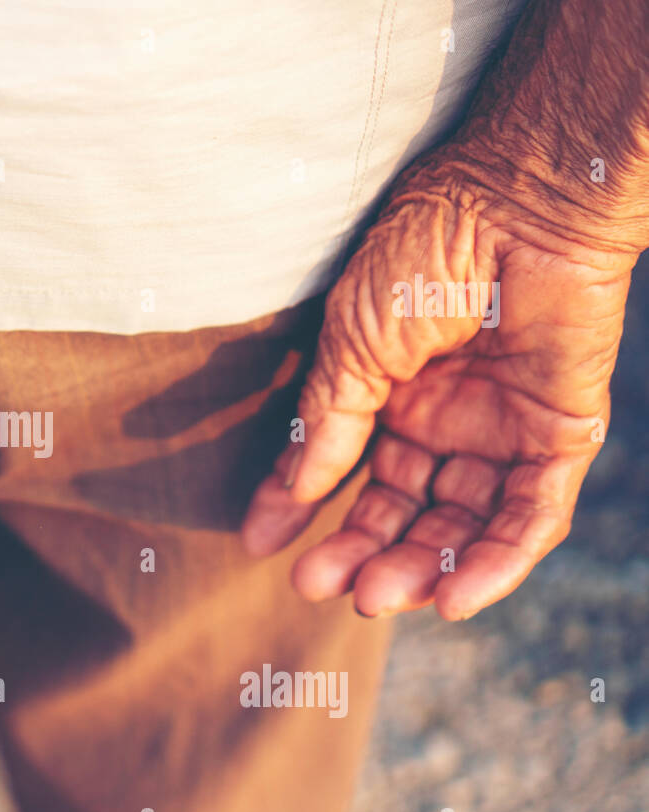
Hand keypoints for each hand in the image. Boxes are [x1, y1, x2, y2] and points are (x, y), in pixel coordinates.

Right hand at [241, 151, 639, 619]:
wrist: (518, 203)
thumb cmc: (425, 253)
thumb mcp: (350, 343)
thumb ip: (329, 421)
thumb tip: (291, 494)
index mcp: (393, 392)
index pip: (348, 472)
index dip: (304, 509)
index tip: (259, 544)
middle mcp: (447, 420)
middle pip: (403, 511)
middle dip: (363, 553)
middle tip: (320, 584)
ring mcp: (504, 431)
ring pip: (463, 526)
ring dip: (422, 569)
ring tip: (377, 597)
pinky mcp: (560, 437)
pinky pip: (531, 517)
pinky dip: (498, 564)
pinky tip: (455, 600)